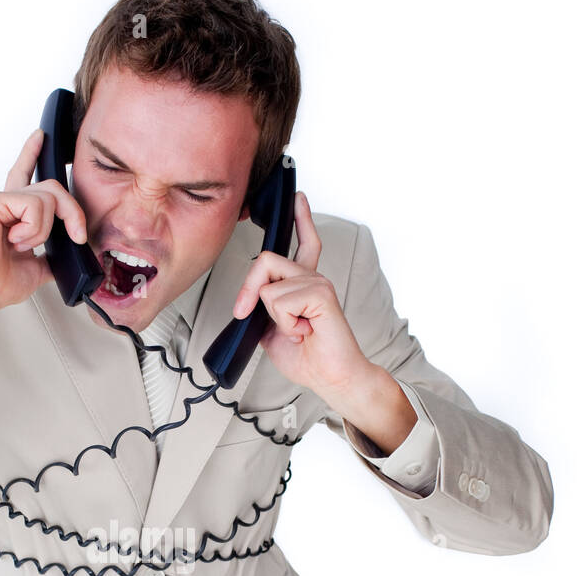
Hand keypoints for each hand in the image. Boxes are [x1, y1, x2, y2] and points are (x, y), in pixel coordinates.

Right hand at [0, 128, 88, 320]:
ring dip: (43, 230)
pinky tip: (12, 241)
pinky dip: (32, 229)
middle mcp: (5, 203)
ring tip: (20, 246)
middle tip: (78, 236)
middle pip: (53, 188)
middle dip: (73, 212)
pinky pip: (33, 204)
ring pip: (47, 198)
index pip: (25, 177)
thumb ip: (53, 255)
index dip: (32, 154)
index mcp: (13, 215)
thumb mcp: (37, 269)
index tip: (41, 136)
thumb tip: (74, 256)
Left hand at [232, 191, 370, 398]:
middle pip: (265, 261)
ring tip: (297, 331)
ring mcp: (318, 283)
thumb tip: (247, 301)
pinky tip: (305, 332)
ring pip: (269, 288)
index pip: (304, 243)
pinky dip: (286, 324)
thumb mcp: (271, 331)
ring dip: (275, 319)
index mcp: (304, 284)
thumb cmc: (307, 358)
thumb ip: (262, 309)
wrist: (330, 378)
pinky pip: (280, 301)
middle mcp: (313, 278)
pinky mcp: (321, 294)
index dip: (301, 219)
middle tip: (245, 313)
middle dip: (248, 291)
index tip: (297, 197)